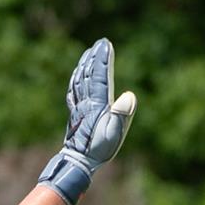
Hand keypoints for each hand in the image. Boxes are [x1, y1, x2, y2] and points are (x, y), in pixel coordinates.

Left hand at [38, 38, 136, 204]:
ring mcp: (79, 106)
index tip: (106, 45)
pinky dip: (77, 78)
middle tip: (100, 43)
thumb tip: (129, 95)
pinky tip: (78, 74)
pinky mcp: (75, 113)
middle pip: (89, 74)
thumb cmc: (99, 149)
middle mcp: (86, 102)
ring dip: (85, 65)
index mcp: (97, 104)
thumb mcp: (115, 134)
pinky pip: (75, 90)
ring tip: (89, 52)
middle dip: (95, 58)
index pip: (100, 76)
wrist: (79, 161)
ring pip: (80, 80)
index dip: (103, 60)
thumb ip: (121, 115)